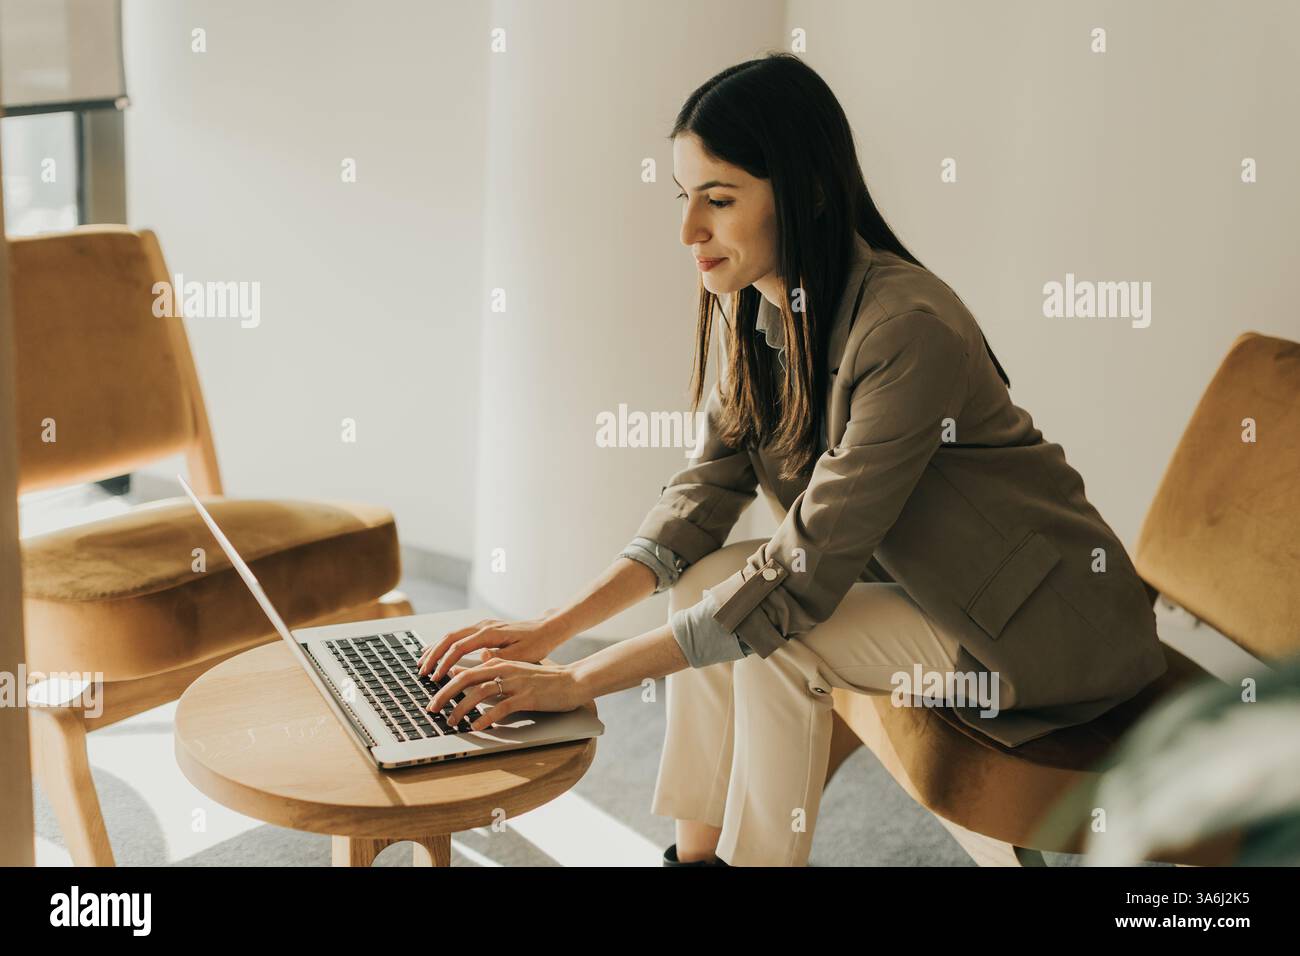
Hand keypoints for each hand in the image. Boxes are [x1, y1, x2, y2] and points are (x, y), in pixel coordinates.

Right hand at [417, 611, 568, 681]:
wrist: (548, 628)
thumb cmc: (538, 643)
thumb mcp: (522, 655)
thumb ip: (500, 658)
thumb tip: (480, 658)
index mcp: (490, 633)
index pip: (459, 647)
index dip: (445, 663)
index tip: (436, 678)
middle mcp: (483, 626)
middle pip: (449, 638)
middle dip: (433, 656)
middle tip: (421, 673)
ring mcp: (482, 625)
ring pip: (451, 635)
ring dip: (436, 649)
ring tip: (423, 664)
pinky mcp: (484, 628)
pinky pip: (458, 635)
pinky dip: (445, 644)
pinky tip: (438, 653)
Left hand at [428, 659, 586, 731]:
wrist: (572, 681)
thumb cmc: (543, 679)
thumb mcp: (515, 668)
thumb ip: (493, 667)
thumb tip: (471, 666)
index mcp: (499, 662)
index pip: (464, 671)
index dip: (445, 684)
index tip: (433, 698)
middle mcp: (504, 669)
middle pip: (466, 679)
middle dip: (444, 695)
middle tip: (432, 709)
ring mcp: (515, 683)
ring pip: (480, 693)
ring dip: (462, 709)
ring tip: (452, 722)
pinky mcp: (527, 697)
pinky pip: (502, 708)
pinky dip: (487, 718)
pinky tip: (478, 727)